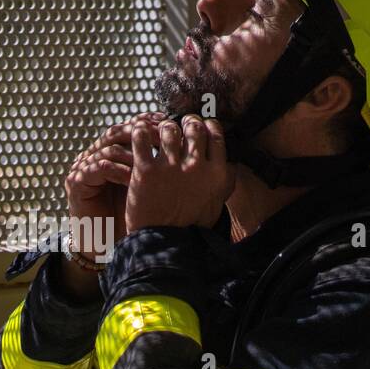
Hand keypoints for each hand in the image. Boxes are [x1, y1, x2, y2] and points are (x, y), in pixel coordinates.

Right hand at [57, 112, 162, 298]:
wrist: (105, 245)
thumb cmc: (132, 219)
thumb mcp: (150, 189)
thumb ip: (163, 167)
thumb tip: (192, 147)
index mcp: (114, 153)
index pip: (130, 128)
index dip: (149, 124)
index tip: (168, 123)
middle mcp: (97, 155)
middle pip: (118, 131)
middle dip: (141, 132)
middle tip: (162, 136)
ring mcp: (84, 166)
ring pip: (109, 147)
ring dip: (133, 152)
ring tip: (152, 159)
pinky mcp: (76, 181)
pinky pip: (99, 167)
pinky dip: (118, 170)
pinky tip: (134, 178)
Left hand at [125, 115, 234, 233]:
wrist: (165, 246)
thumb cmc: (191, 228)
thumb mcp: (217, 205)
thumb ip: (223, 182)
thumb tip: (229, 164)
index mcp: (216, 174)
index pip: (215, 135)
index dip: (207, 126)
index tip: (201, 126)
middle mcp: (196, 167)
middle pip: (194, 128)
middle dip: (187, 122)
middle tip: (180, 125)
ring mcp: (170, 168)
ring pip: (169, 130)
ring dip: (164, 127)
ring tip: (159, 131)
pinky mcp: (145, 171)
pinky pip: (142, 139)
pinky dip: (140, 132)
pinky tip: (140, 133)